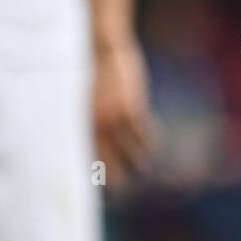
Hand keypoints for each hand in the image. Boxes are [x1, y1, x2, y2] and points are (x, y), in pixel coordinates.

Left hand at [93, 36, 155, 190]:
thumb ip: (95, 125)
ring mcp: (116, 120)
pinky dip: (152, 141)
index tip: (113, 190)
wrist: (105, 49)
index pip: (93, 164)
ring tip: (145, 167)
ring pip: (134, 154)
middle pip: (113, 167)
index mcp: (86, 127)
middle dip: (123, 181)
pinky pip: (146, 135)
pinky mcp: (133, 109)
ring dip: (141, 162)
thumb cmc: (97, 76)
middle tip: (131, 186)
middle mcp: (98, 128)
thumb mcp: (90, 103)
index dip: (103, 180)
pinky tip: (154, 142)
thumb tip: (98, 147)